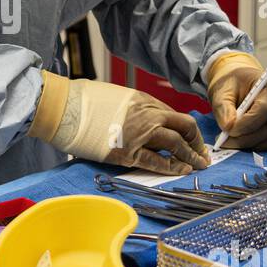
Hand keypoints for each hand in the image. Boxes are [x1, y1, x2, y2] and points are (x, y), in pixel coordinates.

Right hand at [28, 72, 209, 175]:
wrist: (64, 108)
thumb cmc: (83, 100)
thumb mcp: (115, 96)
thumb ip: (132, 107)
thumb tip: (139, 119)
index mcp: (144, 99)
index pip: (174, 115)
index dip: (186, 129)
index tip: (191, 139)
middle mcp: (147, 114)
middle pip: (184, 127)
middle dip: (196, 142)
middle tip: (203, 154)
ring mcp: (139, 134)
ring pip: (176, 145)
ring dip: (191, 156)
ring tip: (199, 165)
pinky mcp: (126, 152)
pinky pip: (156, 161)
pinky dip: (172, 167)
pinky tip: (182, 171)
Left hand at [207, 52, 266, 149]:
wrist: (239, 82)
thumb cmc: (232, 84)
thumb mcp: (222, 91)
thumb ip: (223, 108)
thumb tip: (228, 127)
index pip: (263, 109)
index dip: (246, 124)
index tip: (227, 131)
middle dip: (245, 138)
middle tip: (225, 142)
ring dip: (251, 144)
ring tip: (232, 143)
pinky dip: (259, 146)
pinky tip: (243, 143)